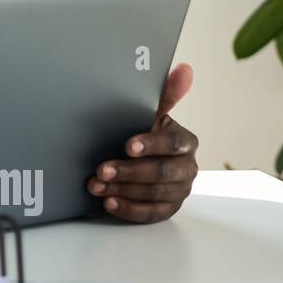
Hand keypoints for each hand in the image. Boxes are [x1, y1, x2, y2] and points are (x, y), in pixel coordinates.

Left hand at [86, 63, 198, 222]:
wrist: (143, 158)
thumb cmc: (144, 131)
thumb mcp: (150, 113)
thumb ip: (165, 94)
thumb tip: (184, 69)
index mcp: (185, 141)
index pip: (173, 143)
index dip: (151, 145)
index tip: (127, 146)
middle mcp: (187, 167)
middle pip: (162, 173)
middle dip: (129, 172)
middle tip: (101, 169)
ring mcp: (179, 190)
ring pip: (155, 194)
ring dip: (123, 189)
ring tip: (95, 185)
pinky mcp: (167, 209)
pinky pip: (151, 214)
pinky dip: (129, 209)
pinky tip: (109, 202)